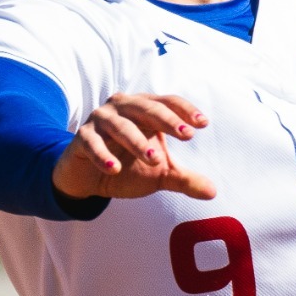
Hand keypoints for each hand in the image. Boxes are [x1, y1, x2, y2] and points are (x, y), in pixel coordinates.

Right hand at [53, 93, 215, 201]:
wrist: (87, 178)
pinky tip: (114, 169)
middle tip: (186, 135)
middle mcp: (122, 107)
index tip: (202, 124)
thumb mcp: (159, 174)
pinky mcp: (81, 138)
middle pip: (147, 108)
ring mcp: (100, 120)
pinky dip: (102, 156)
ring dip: (138, 142)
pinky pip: (92, 143)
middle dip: (168, 121)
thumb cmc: (127, 166)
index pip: (167, 102)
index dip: (184, 111)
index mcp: (144, 108)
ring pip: (121, 126)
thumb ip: (184, 180)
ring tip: (154, 159)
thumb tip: (213, 193)